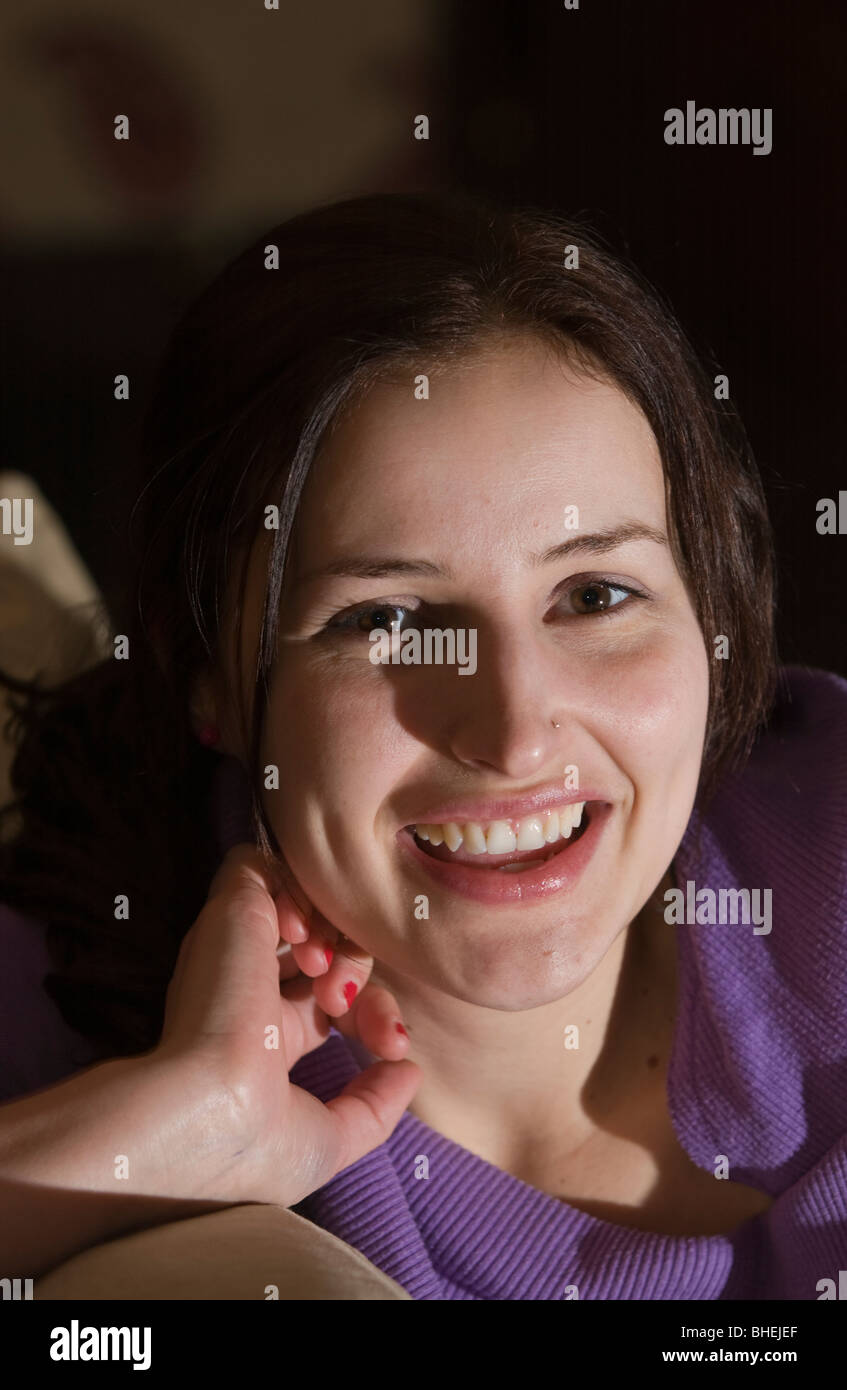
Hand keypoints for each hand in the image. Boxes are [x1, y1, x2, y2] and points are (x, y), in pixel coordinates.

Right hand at [155, 843, 421, 1210]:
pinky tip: (299, 936)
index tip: (395, 1049)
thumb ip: (373, 1108)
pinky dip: (295, 887)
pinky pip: (263, 864)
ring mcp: (237, 948)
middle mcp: (248, 989)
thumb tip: (408, 1071)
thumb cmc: (256, 1139)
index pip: (334, 1001)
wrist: (209, 1108)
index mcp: (265, 1040)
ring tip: (324, 973)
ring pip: (304, 905)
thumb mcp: (328, 1140)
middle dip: (363, 973)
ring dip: (335, 934)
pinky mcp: (227, 911)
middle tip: (357, 1005)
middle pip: (329, 950)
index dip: (375, 1014)